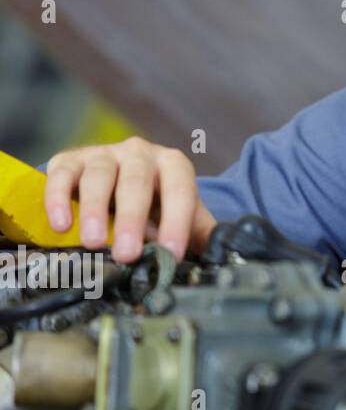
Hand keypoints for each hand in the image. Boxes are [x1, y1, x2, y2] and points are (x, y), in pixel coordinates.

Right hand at [43, 137, 217, 263]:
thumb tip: (222, 255)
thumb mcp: (182, 214)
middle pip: (137, 182)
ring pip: (100, 176)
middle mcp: (140, 154)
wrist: (117, 181)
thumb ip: (199, 233)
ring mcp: (104, 154)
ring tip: (93, 242)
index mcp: (173, 165)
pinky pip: (63, 175)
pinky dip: (59, 199)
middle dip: (132, 220)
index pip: (180, 190)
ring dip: (95, 210)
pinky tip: (60, 224)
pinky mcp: (71, 161)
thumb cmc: (154, 203)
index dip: (177, 222)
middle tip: (127, 254)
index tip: (171, 252)